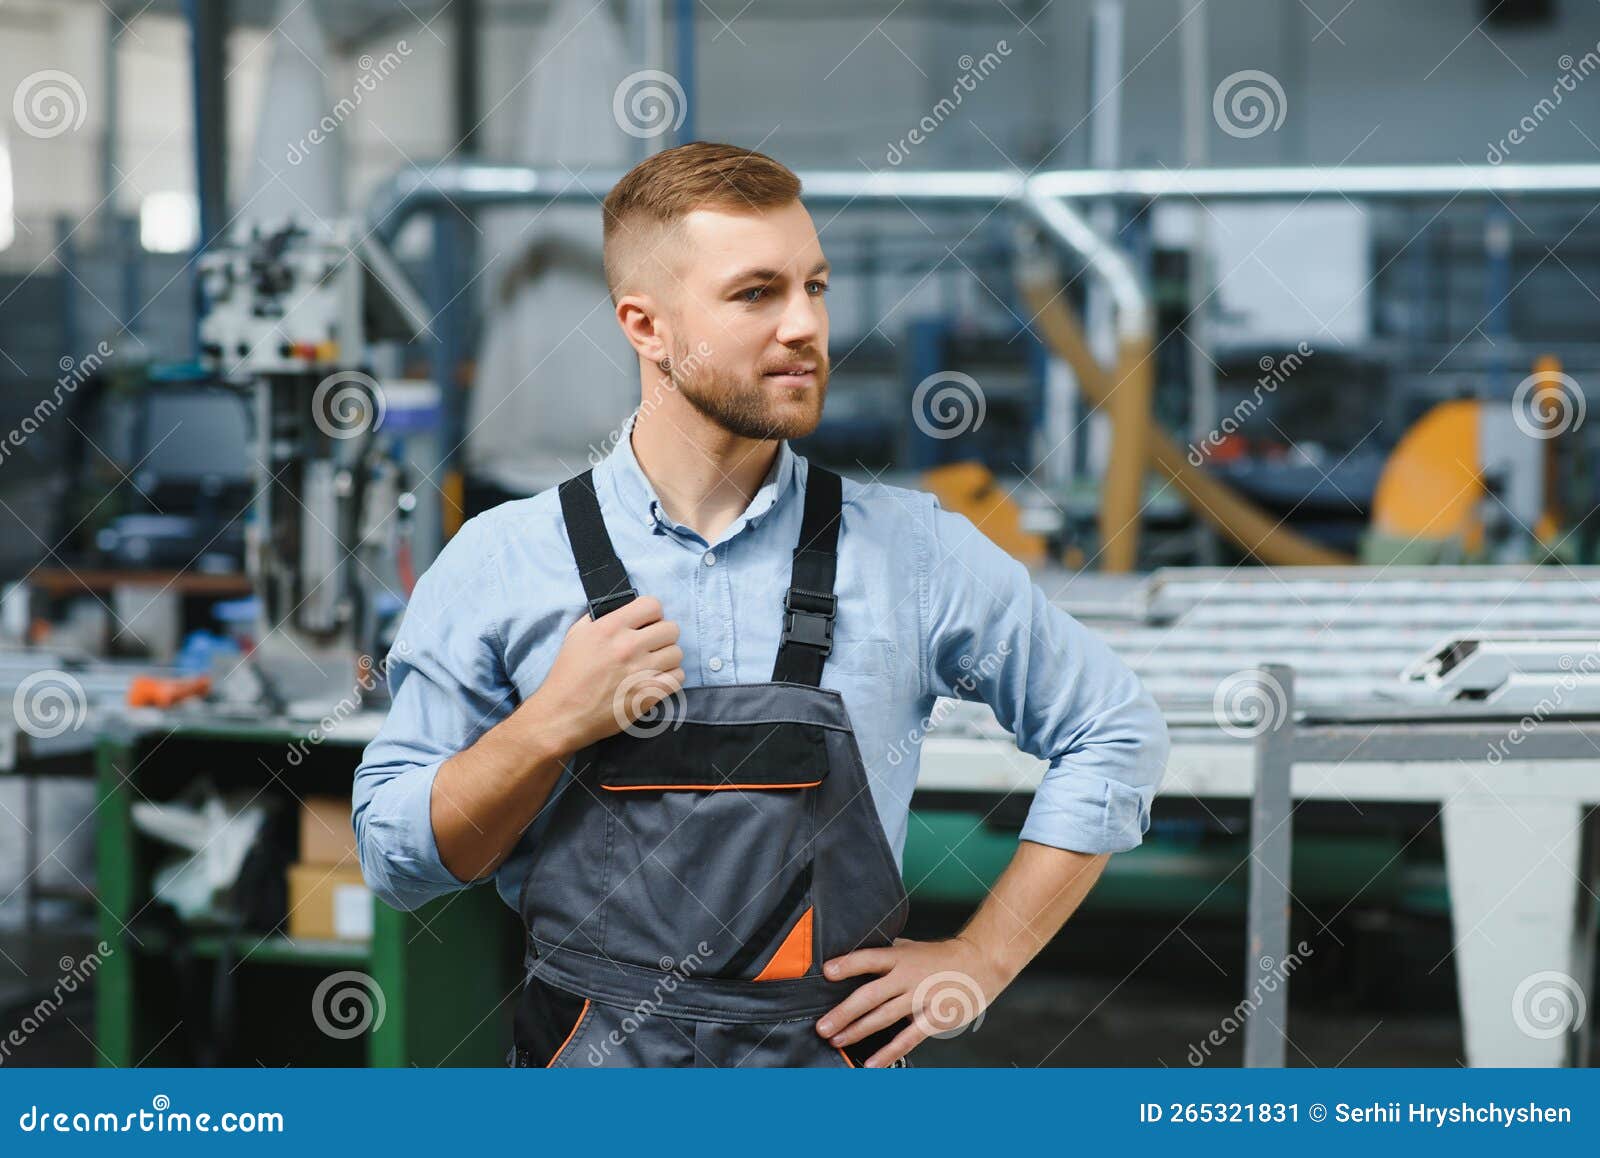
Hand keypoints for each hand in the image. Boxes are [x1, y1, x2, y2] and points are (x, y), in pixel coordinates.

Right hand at [523, 595, 683, 754]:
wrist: (563, 714)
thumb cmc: (567, 675)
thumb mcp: (577, 635)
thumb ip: (600, 618)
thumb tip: (623, 611)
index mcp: (610, 627)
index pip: (653, 605)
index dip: (652, 614)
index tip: (646, 624)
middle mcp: (628, 645)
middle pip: (671, 629)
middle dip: (663, 636)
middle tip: (652, 646)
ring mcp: (640, 671)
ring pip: (677, 653)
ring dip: (668, 658)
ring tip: (654, 665)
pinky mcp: (648, 694)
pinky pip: (678, 678)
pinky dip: (670, 679)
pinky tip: (657, 681)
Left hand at [814, 935, 1007, 1066]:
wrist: (980, 964)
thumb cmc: (942, 956)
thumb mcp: (912, 946)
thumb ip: (887, 953)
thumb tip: (857, 956)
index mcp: (900, 958)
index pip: (869, 959)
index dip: (847, 965)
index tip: (826, 973)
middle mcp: (908, 978)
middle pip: (870, 995)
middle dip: (843, 1012)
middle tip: (823, 1026)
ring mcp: (921, 999)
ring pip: (884, 1017)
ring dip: (858, 1031)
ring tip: (837, 1040)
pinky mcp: (933, 1018)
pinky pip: (907, 1038)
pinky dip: (888, 1052)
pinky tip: (872, 1063)